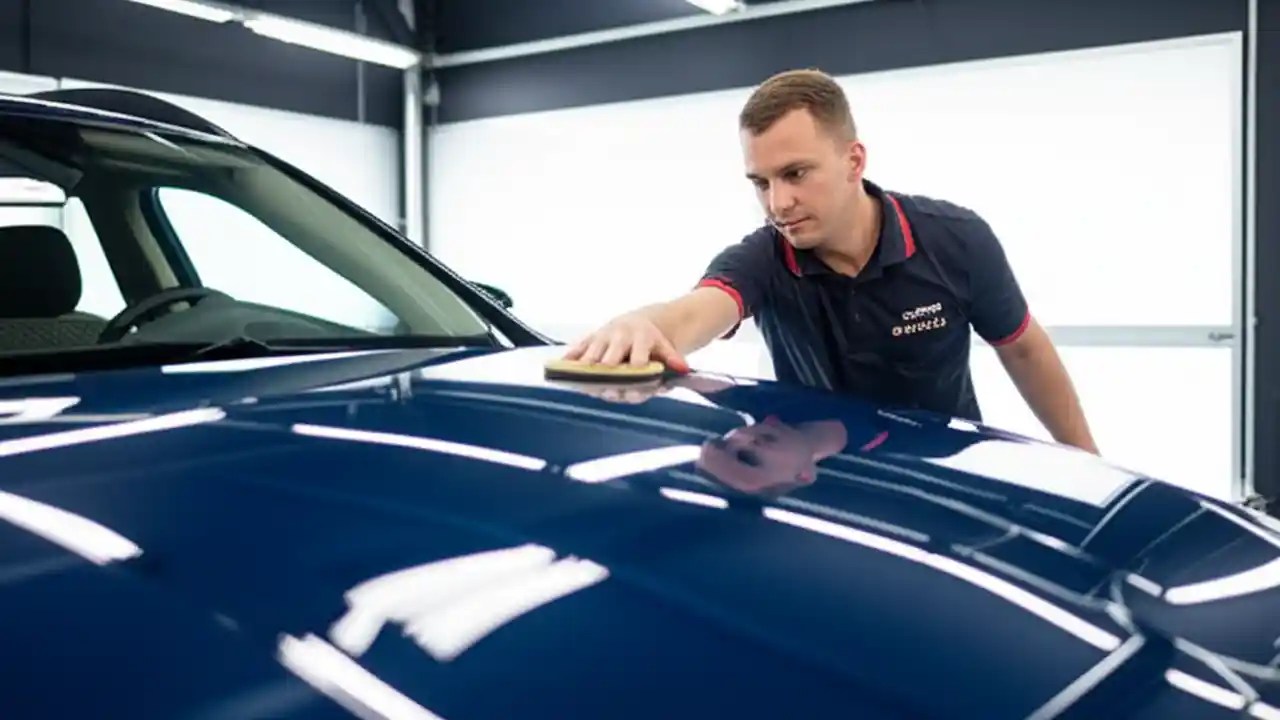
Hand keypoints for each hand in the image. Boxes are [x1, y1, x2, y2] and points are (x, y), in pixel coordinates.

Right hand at [563, 313, 689, 373]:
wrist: (636, 322)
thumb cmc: (650, 341)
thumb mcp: (665, 348)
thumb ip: (673, 359)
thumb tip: (683, 369)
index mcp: (640, 338)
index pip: (637, 357)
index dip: (635, 370)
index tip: (632, 384)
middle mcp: (619, 336)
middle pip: (610, 358)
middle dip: (608, 374)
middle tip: (606, 389)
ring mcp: (603, 336)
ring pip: (591, 353)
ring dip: (587, 369)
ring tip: (582, 383)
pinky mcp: (591, 337)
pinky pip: (577, 346)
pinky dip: (570, 357)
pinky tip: (562, 367)